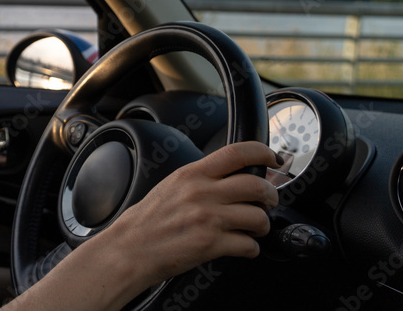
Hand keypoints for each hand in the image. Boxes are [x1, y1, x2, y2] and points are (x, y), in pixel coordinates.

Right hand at [99, 141, 278, 288]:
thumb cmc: (148, 220)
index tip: (272, 158)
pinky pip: (249, 245)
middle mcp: (201, 193)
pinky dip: (251, 248)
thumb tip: (232, 177)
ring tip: (253, 229)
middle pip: (257, 185)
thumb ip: (201, 178)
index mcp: (192, 174)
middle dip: (271, 195)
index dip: (263, 152)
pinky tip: (240, 246)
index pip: (237, 153)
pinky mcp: (211, 244)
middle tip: (268, 202)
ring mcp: (208, 218)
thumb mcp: (172, 185)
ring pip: (259, 217)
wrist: (130, 247)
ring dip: (262, 225)